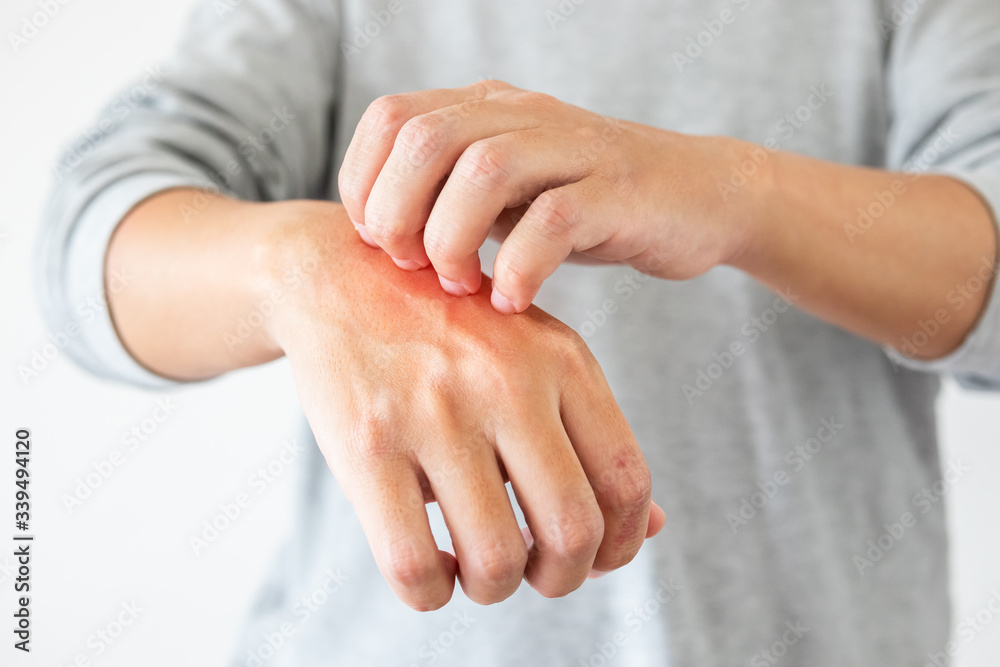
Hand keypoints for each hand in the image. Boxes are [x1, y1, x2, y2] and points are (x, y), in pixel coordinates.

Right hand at [264, 207, 665, 610]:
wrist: (339, 275)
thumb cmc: (449, 328)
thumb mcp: (535, 355)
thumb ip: (591, 436)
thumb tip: (649, 528)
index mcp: (560, 359)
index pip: (625, 479)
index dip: (621, 543)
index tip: (594, 559)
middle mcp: (506, 384)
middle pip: (572, 530)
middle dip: (563, 577)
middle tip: (537, 573)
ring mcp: (434, 413)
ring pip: (496, 561)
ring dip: (494, 589)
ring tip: (478, 569)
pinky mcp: (367, 444)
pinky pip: (412, 564)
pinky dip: (429, 592)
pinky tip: (430, 568)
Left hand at [339, 80, 762, 313]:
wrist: (702, 196)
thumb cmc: (592, 205)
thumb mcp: (510, 193)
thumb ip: (449, 199)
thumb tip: (376, 239)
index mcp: (487, 110)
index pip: (392, 118)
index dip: (365, 182)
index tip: (376, 242)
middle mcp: (524, 117)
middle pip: (425, 138)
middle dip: (397, 212)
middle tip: (412, 266)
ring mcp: (574, 150)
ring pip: (484, 169)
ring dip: (452, 238)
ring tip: (460, 284)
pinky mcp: (618, 192)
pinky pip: (555, 220)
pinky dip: (520, 267)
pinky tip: (514, 298)